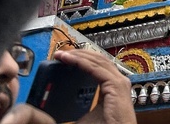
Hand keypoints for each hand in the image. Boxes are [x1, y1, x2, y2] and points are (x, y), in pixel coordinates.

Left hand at [0, 48, 135, 123]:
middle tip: (61, 54)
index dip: (81, 60)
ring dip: (78, 56)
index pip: (97, 66)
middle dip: (79, 54)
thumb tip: (51, 113)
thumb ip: (74, 109)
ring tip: (62, 55)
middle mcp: (118, 81)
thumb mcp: (85, 116)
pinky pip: (96, 69)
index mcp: (112, 87)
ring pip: (97, 61)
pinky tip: (69, 60)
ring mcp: (119, 81)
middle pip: (98, 60)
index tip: (65, 59)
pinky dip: (82, 63)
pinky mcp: (115, 85)